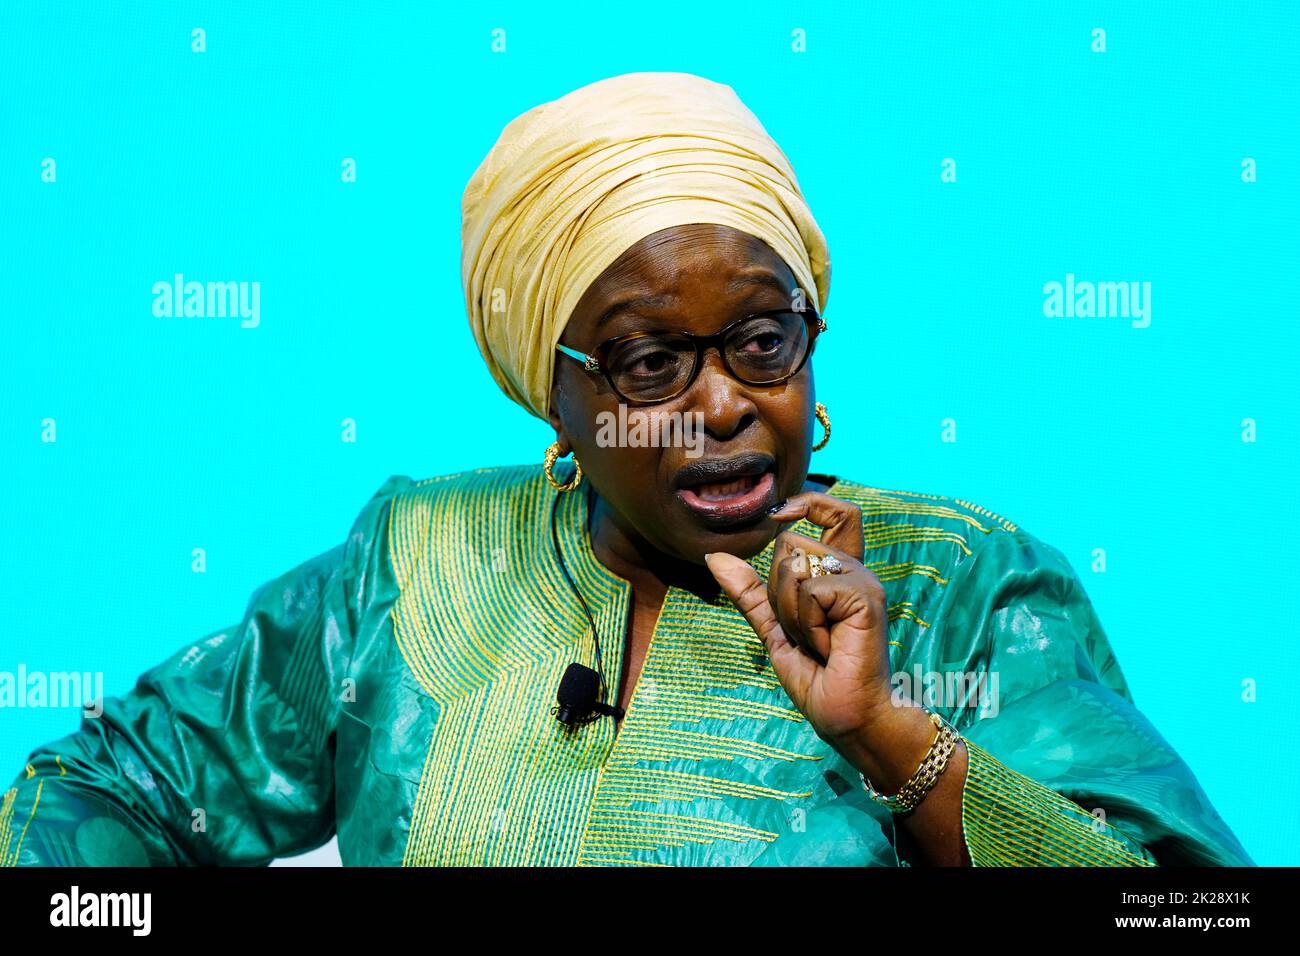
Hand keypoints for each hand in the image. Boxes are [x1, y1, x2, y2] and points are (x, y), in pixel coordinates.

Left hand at [705, 492, 930, 786]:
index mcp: (838, 573)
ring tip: (818, 643)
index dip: (807, 502)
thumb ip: (750, 593)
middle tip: (805, 632)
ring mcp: (863, 581)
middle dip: (778, 594)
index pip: (836, 511)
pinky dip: (805, 624)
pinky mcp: (865, 596)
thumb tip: (716, 557)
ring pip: (793, 566)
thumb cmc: (819, 678)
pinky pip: (809, 591)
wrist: (847, 716)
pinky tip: (828, 648)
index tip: (776, 517)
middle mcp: (854, 569)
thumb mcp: (775, 629)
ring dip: (790, 614)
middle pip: (790, 544)